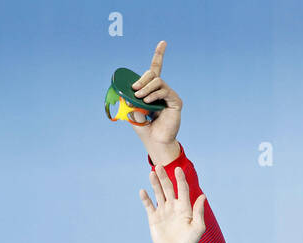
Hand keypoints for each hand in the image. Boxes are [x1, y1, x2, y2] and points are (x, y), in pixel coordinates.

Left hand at [128, 41, 182, 162]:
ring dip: (145, 88)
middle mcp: (162, 90)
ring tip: (140, 99)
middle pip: (152, 74)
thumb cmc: (143, 127)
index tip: (163, 42)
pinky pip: (163, 91)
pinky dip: (153, 95)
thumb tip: (127, 91)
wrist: (155, 141)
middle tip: (134, 91)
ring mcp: (170, 95)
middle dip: (141, 79)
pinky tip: (148, 102)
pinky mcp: (175, 102)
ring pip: (157, 81)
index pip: (156, 69)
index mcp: (152, 89)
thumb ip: (128, 98)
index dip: (159, 55)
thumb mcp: (131, 110)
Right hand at [140, 164, 205, 242]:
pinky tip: (142, 191)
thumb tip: (203, 196)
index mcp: (185, 208)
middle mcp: (173, 207)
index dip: (181, 180)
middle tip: (160, 167)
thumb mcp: (197, 228)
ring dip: (155, 184)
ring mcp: (163, 211)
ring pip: (158, 194)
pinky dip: (145, 199)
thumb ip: (199, 212)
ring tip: (152, 173)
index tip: (178, 169)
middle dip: (164, 178)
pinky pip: (149, 205)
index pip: (183, 190)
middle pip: (168, 188)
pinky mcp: (154, 218)